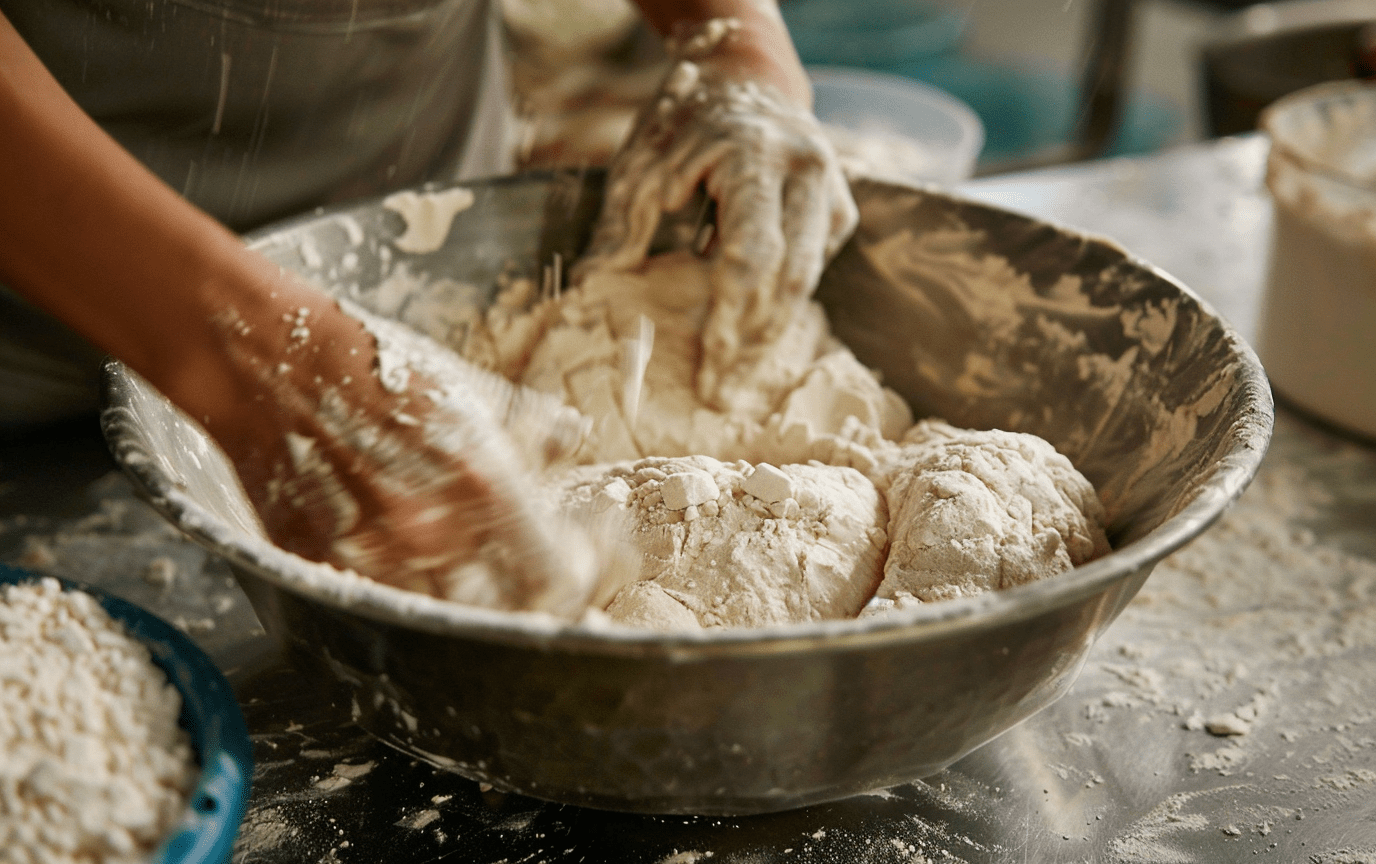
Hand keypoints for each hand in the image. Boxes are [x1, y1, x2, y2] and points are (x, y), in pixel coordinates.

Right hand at [201, 279, 599, 616]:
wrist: (257, 352)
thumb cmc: (365, 359)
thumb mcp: (465, 382)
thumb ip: (529, 423)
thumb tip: (572, 439)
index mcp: (481, 484)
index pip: (557, 573)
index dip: (581, 572)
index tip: (588, 557)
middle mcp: (428, 534)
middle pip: (508, 612)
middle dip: (536, 600)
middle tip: (545, 582)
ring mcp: (368, 558)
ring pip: (445, 621)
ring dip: (474, 606)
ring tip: (487, 585)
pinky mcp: (318, 565)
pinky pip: (380, 606)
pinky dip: (408, 601)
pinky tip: (421, 579)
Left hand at [576, 16, 857, 406]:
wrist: (744, 71)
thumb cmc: (686, 118)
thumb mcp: (642, 161)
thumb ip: (623, 223)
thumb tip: (590, 286)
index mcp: (754, 156)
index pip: (750, 258)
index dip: (731, 322)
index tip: (708, 372)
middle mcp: (805, 171)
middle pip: (791, 280)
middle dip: (756, 344)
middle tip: (724, 394)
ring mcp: (830, 188)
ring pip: (810, 280)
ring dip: (772, 333)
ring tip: (738, 379)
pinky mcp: (839, 206)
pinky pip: (815, 268)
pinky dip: (783, 306)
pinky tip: (754, 338)